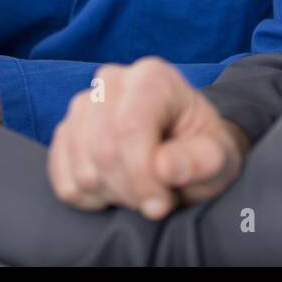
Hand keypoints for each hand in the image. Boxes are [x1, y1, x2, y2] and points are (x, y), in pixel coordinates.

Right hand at [48, 58, 248, 218]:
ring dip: (112, 195)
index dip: (142, 175)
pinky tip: (115, 190)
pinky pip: (62, 178)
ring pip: (82, 168)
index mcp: (153, 77)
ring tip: (140, 191)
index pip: (130, 127)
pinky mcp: (66, 132)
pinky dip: (89, 198)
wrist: (184, 149)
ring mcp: (83, 105)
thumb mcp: (219, 157)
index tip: (162, 204)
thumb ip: (200, 160)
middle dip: (130, 190)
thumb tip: (164, 167)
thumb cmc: (202, 150)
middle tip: (156, 201)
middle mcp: (111, 81)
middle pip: (102, 150)